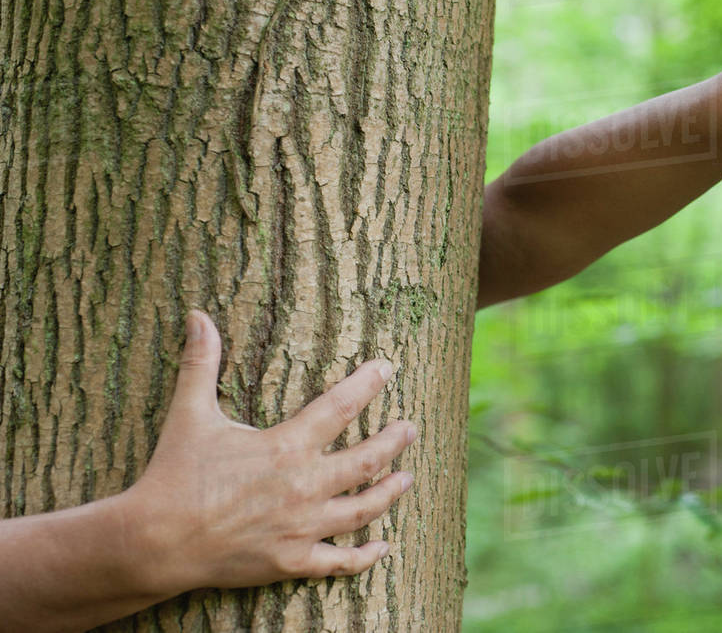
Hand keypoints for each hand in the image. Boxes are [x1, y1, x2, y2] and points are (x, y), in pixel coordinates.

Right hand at [123, 310, 416, 594]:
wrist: (155, 541)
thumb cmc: (174, 474)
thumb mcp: (190, 414)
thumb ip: (201, 363)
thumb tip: (198, 316)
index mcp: (287, 445)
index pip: (342, 405)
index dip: (369, 383)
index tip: (388, 370)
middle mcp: (304, 485)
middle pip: (367, 459)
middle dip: (395, 441)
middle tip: (411, 428)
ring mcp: (302, 526)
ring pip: (363, 508)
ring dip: (390, 492)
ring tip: (407, 478)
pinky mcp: (292, 561)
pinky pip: (340, 561)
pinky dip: (366, 555)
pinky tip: (383, 547)